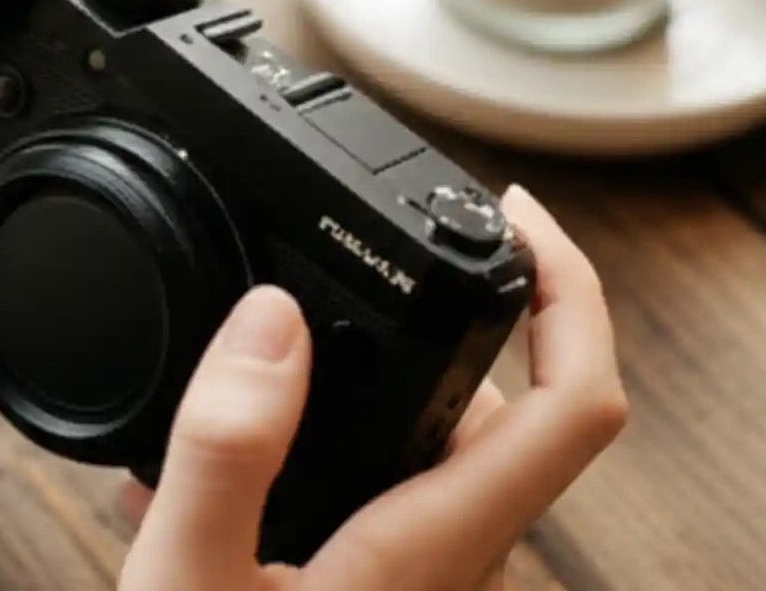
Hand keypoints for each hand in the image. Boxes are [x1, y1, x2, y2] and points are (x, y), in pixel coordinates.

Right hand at [119, 186, 627, 590]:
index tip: (516, 212)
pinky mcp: (382, 588)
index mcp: (433, 545)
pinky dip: (312, 454)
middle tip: (308, 292)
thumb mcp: (189, 587)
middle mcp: (455, 560)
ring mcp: (423, 579)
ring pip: (421, 446)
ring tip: (221, 403)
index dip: (573, 288)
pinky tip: (215, 476)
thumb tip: (274, 319)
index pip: (576, 400)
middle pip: (489, 402)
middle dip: (406, 329)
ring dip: (339, 399)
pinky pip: (377, 492)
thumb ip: (227, 451)